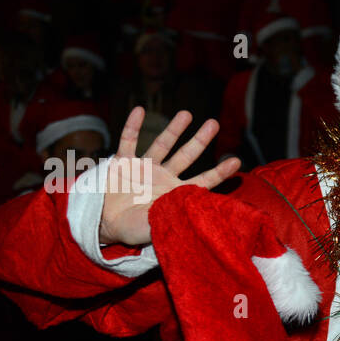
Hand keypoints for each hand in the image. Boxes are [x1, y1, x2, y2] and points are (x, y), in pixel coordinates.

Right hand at [98, 107, 240, 246]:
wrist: (103, 226)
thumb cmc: (134, 230)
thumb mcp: (158, 226)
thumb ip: (175, 216)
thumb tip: (196, 212)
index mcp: (175, 194)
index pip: (203, 181)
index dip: (219, 172)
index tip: (236, 161)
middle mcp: (163, 178)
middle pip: (186, 156)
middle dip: (200, 140)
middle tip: (214, 123)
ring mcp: (143, 168)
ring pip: (162, 145)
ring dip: (174, 129)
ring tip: (187, 114)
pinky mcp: (122, 163)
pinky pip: (127, 141)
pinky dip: (132, 126)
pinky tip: (140, 110)